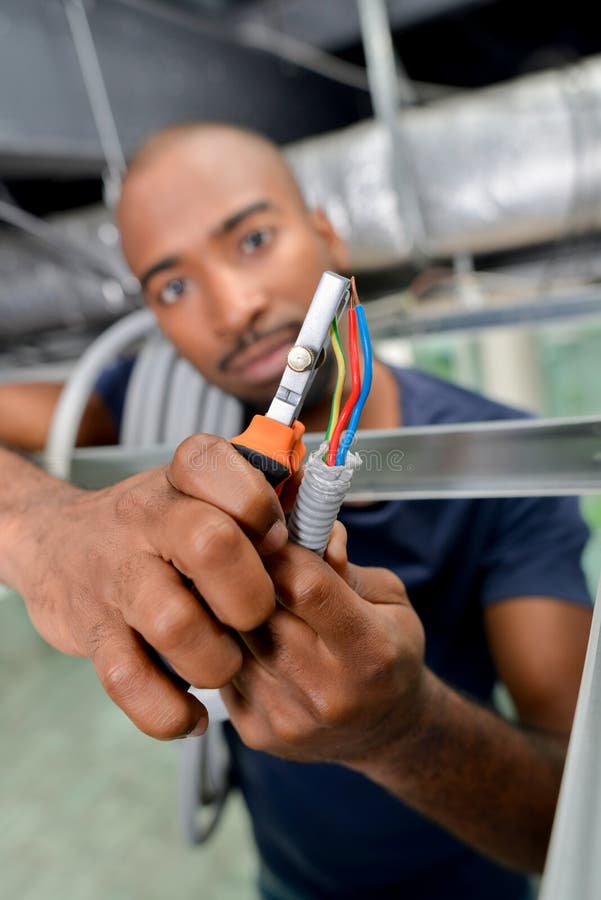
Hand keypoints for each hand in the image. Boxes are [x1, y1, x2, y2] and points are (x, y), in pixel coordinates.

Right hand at [8, 435, 287, 738]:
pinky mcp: (91, 632)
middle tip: (257, 616)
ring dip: (215, 659)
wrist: (56, 549)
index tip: (274, 539)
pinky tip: (191, 713)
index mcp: (180, 479)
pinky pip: (127, 680)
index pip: (212, 464)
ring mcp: (114, 577)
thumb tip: (326, 531)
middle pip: (209, 543)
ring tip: (225, 667)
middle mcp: (144, 520)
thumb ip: (267, 501)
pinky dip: (168, 710)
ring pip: (173, 622)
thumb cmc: (157, 525)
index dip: (255, 504)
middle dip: (251, 593)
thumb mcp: (203, 493)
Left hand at [221, 524, 425, 763]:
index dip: (282, 552)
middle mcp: (328, 693)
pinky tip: (245, 634)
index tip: (271, 532)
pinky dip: (228, 645)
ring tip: (241, 592)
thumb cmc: (390, 652)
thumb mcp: (390, 599)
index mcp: (372, 653)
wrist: (386, 732)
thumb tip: (307, 531)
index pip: (307, 589)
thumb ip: (347, 565)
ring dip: (231, 610)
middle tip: (245, 552)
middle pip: (260, 615)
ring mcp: (288, 720)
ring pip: (233, 642)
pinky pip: (223, 672)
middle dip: (248, 576)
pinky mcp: (258, 734)